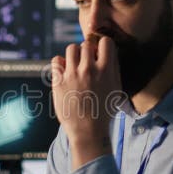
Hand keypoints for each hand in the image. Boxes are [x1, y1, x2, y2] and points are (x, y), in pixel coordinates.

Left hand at [51, 36, 121, 169]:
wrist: (88, 131)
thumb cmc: (104, 111)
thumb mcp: (116, 89)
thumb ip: (113, 69)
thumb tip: (108, 52)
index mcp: (106, 70)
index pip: (105, 42)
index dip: (103, 46)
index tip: (100, 54)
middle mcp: (88, 69)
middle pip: (86, 44)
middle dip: (88, 51)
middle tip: (87, 62)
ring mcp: (72, 75)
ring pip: (71, 48)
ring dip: (75, 54)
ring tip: (76, 65)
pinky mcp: (58, 82)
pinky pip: (56, 60)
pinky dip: (60, 63)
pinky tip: (65, 71)